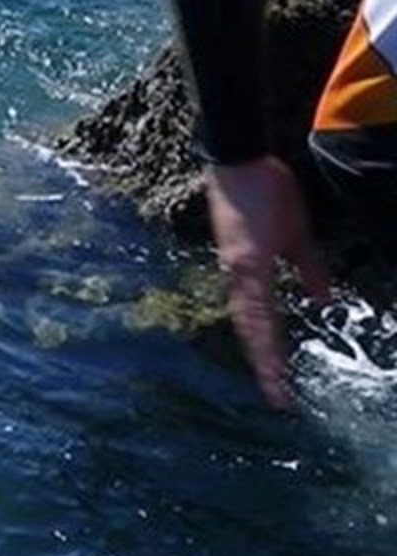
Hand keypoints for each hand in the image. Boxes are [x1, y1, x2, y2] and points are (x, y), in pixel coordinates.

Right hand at [205, 155, 331, 408]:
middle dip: (264, 363)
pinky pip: (243, 296)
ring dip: (257, 345)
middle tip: (278, 396)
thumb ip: (310, 267)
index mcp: (253, 271)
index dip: (272, 362)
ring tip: (271, 372)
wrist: (234, 159)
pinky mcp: (232, 255)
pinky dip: (253, 320)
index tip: (281, 393)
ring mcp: (231, 265)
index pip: (263, 327)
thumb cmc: (267, 191)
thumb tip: (323, 301)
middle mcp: (238, 275)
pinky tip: (264, 328)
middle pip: (249, 328)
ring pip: (244, 315)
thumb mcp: (298, 230)